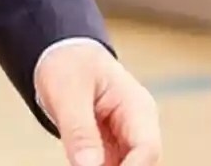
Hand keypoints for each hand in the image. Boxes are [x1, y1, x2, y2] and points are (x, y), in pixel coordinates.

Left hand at [35, 42, 161, 165]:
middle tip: (83, 164)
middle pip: (140, 162)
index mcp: (137, 106)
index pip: (147, 147)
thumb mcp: (67, 92)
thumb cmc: (68, 65)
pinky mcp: (109, 147)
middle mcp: (137, 126)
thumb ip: (79, 130)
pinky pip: (108, 165)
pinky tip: (77, 162)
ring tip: (78, 159)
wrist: (63, 56)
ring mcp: (124, 138)